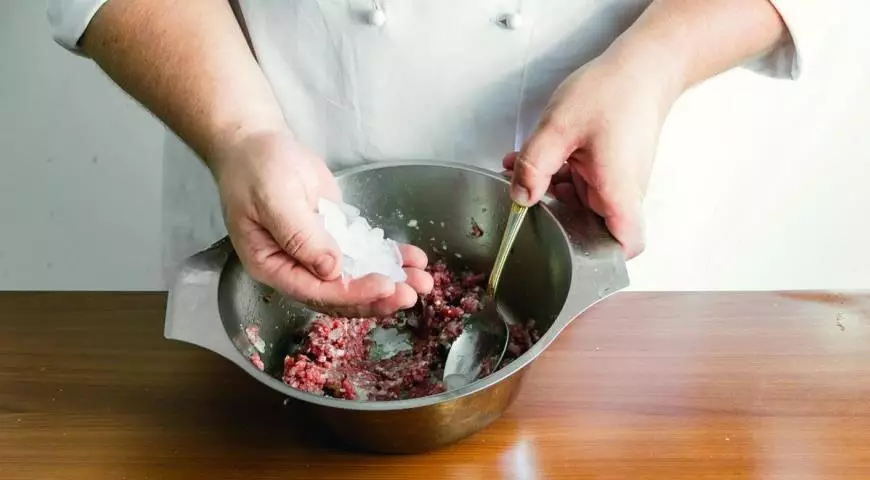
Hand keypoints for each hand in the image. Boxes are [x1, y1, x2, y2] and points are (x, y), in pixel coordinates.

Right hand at [212, 130, 433, 316]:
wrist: (257, 145)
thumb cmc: (256, 168)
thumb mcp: (274, 198)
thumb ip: (301, 235)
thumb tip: (332, 269)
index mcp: (273, 266)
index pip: (318, 291)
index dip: (354, 292)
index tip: (386, 286)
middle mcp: (296, 268)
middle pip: (341, 294)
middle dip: (379, 296)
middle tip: (413, 294)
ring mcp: (317, 254)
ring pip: (357, 278)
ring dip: (391, 281)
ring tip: (424, 282)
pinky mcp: (335, 237)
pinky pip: (364, 255)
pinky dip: (389, 259)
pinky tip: (414, 260)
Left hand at [506, 52, 681, 258]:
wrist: (644, 66)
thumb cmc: (613, 92)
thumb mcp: (558, 127)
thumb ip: (533, 165)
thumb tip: (519, 198)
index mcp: (618, 189)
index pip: (624, 244)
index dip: (599, 258)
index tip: (564, 252)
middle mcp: (624, 191)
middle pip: (592, 228)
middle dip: (555, 218)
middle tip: (524, 201)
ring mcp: (619, 181)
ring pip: (582, 205)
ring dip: (551, 193)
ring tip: (523, 172)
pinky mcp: (612, 168)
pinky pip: (583, 183)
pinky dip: (559, 175)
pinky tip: (535, 159)